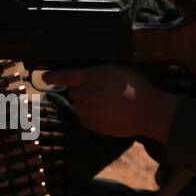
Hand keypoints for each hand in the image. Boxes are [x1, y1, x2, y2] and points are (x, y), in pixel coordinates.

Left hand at [42, 65, 181, 140]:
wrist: (150, 111)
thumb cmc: (137, 87)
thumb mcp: (119, 69)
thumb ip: (99, 70)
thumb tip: (84, 73)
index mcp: (96, 77)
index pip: (68, 76)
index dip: (54, 76)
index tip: (45, 77)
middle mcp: (91, 95)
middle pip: (73, 93)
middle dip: (80, 91)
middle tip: (96, 90)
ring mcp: (93, 112)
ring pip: (77, 107)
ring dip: (85, 104)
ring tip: (103, 102)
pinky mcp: (97, 126)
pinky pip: (84, 121)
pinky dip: (90, 117)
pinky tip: (104, 113)